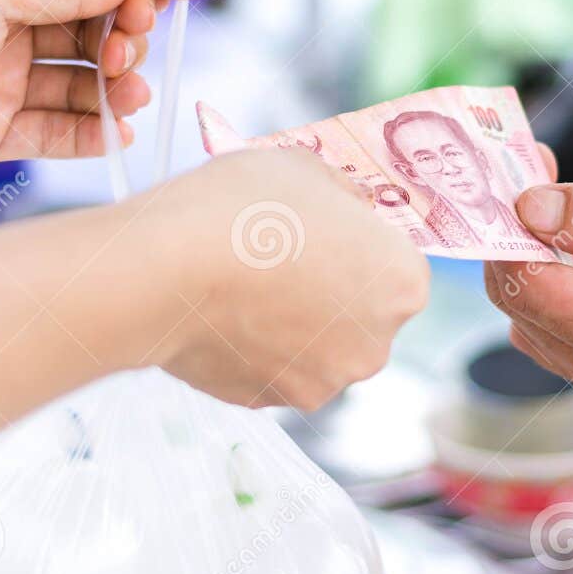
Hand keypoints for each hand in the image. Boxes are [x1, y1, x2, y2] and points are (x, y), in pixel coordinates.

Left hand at [0, 0, 151, 177]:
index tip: (150, 6)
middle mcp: (3, 26)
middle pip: (88, 33)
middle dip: (120, 43)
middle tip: (130, 56)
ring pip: (75, 85)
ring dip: (112, 90)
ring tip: (132, 97)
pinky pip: (51, 132)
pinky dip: (88, 134)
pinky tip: (117, 133)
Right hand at [143, 149, 428, 408]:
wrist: (169, 269)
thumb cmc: (243, 208)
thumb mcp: (305, 169)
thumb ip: (342, 195)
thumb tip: (350, 207)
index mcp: (403, 283)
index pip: (394, 265)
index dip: (356, 244)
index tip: (319, 231)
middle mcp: (376, 344)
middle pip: (362, 315)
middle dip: (330, 291)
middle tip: (279, 257)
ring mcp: (323, 381)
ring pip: (316, 348)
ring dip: (292, 325)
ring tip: (243, 285)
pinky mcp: (269, 404)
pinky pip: (271, 370)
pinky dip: (253, 349)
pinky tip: (223, 314)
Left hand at [483, 179, 572, 408]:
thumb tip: (528, 208)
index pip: (529, 287)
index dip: (509, 224)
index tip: (517, 164)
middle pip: (519, 301)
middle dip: (515, 230)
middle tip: (538, 161)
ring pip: (529, 310)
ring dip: (531, 247)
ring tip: (557, 187)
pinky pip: (555, 317)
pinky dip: (553, 267)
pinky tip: (572, 226)